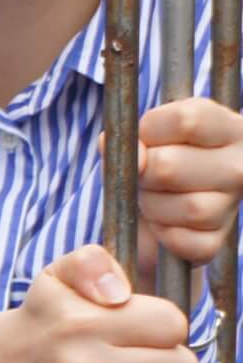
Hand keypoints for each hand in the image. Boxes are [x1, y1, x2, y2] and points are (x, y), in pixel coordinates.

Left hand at [133, 99, 242, 267]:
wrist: (159, 199)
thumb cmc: (152, 157)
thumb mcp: (144, 134)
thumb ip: (131, 138)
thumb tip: (138, 159)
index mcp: (227, 127)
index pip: (184, 121)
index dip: (149, 131)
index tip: (145, 140)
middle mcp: (240, 165)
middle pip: (169, 166)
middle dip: (142, 173)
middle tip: (145, 175)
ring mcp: (234, 204)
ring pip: (183, 208)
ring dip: (150, 205)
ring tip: (152, 196)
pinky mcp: (217, 241)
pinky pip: (180, 241)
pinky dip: (160, 234)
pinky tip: (162, 221)